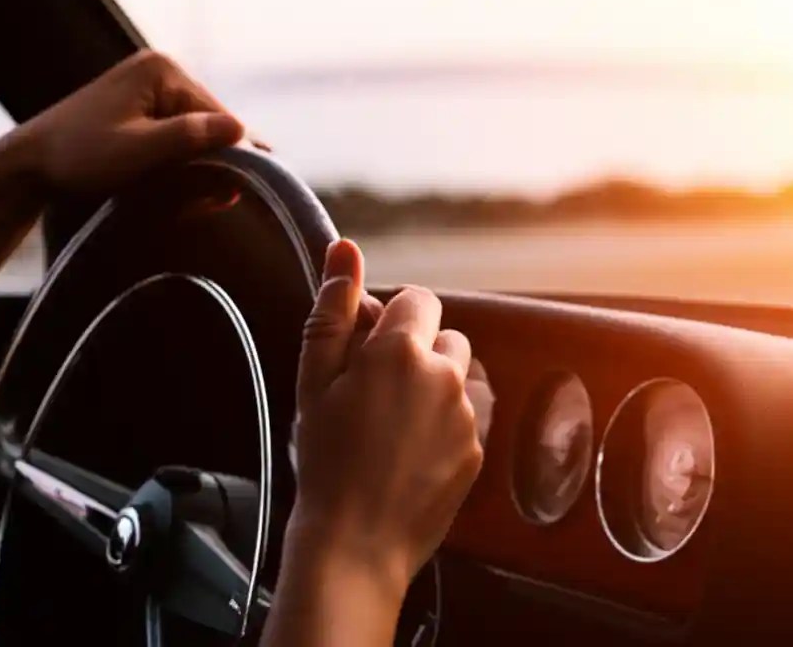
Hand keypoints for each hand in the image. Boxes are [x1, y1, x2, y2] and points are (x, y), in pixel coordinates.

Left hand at [12, 49, 244, 194]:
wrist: (30, 164)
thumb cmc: (81, 157)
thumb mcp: (139, 150)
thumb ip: (189, 137)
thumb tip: (242, 129)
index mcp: (162, 70)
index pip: (217, 114)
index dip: (232, 153)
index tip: (237, 190)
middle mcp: (159, 70)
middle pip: (207, 122)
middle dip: (215, 160)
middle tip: (222, 200)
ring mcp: (148, 88)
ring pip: (194, 132)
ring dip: (200, 164)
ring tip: (204, 199)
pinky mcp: (139, 108)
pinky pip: (175, 135)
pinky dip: (182, 160)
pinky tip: (185, 186)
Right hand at [288, 239, 483, 597]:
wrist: (355, 543)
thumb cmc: (325, 462)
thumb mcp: (313, 380)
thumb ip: (334, 309)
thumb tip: (344, 250)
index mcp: (401, 351)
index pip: (418, 299)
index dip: (392, 321)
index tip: (368, 351)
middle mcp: (444, 375)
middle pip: (444, 335)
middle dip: (416, 351)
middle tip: (375, 392)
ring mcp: (466, 414)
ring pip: (458, 377)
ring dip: (434, 387)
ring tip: (392, 426)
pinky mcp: (479, 449)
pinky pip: (468, 416)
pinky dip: (445, 424)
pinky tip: (409, 452)